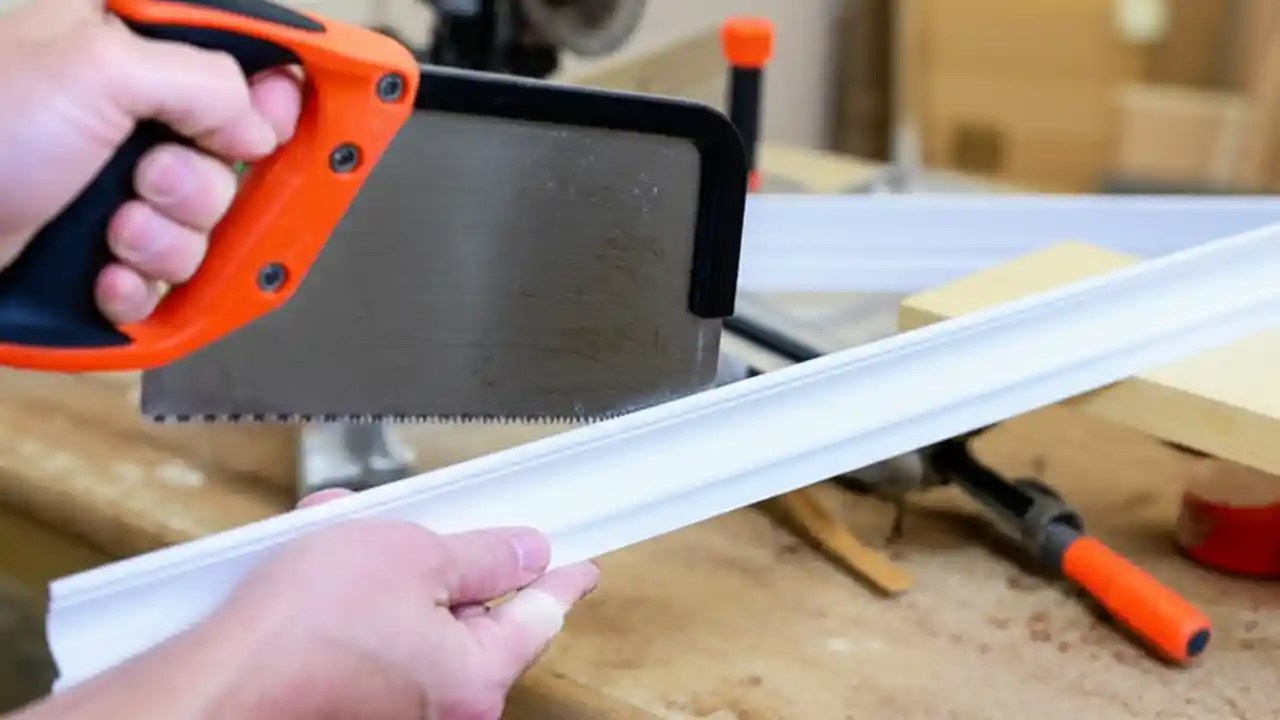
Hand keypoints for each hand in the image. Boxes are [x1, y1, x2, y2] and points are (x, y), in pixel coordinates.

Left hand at [0, 0, 301, 322]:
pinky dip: (135, 284)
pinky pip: (165, 282)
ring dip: (163, 240)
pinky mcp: (102, 254)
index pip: (242, 69)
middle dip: (198, 186)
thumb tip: (263, 118)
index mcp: (132, 58)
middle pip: (237, 165)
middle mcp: (131, 123)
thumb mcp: (98, 71)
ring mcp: (118, 192)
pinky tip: (97, 272)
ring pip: (204, 230)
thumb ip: (203, 80)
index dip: (276, 98)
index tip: (281, 125)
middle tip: (148, 178)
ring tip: (109, 229)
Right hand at [206, 489, 601, 718]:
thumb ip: (482, 553)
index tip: (581, 563)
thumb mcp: (413, 556)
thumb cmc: (303, 630)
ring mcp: (391, 707)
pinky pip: (370, 636)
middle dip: (443, 557)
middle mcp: (440, 707)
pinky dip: (353, 595)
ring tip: (348, 526)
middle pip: (470, 615)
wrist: (213, 683)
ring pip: (410, 617)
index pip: (540, 615)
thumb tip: (525, 552)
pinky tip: (320, 557)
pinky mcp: (347, 699)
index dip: (561, 577)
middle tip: (430, 520)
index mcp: (474, 679)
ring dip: (387, 566)